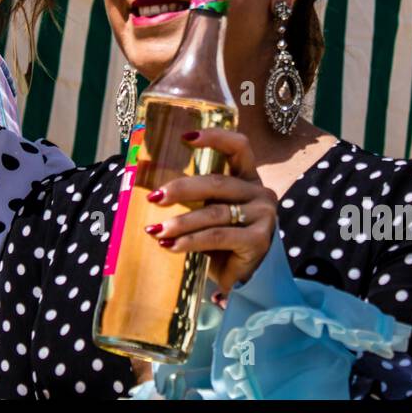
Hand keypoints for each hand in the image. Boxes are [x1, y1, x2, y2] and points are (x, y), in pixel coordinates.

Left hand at [145, 128, 277, 301]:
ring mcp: (263, 216)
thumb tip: (148, 186)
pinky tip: (170, 246)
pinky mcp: (258, 241)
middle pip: (217, 182)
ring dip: (180, 222)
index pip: (239, 147)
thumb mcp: (210, 210)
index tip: (185, 136)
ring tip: (156, 230)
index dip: (215, 137)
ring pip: (214, 213)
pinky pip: (217, 236)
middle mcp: (260, 193)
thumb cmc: (222, 239)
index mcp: (249, 178)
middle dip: (182, 189)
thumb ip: (193, 196)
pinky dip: (190, 241)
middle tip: (154, 198)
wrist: (243, 276)